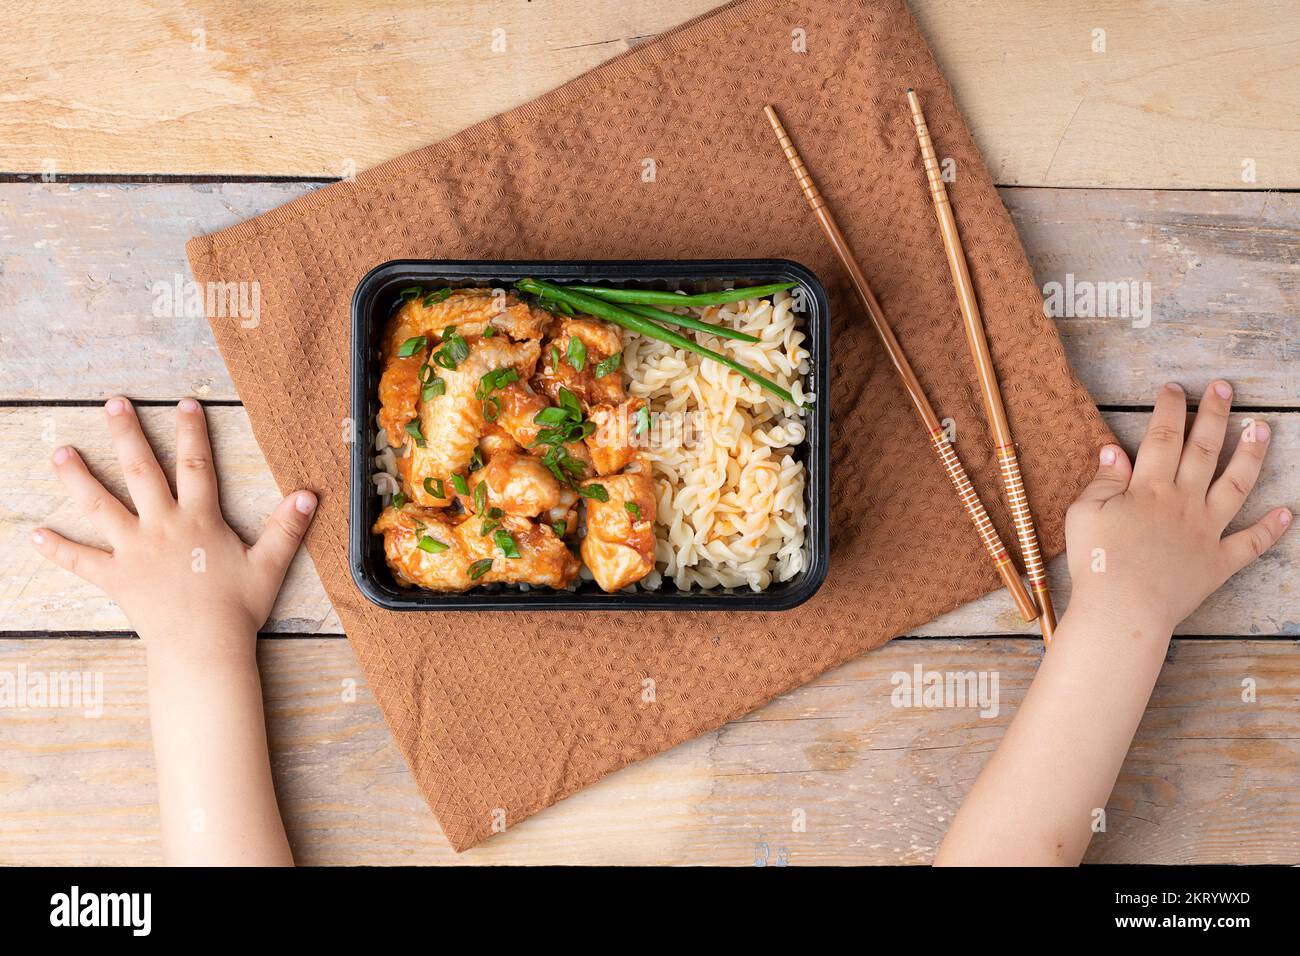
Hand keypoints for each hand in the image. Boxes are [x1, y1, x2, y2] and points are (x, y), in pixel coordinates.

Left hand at [29, 397, 316, 657]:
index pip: (196, 465)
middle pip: (141, 472)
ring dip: (79, 478)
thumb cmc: (238, 609)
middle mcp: (163, 526)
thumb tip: (309, 495)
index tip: (184, 403)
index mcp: (200, 520)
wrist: (204, 647)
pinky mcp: (116, 578)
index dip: (192, 432)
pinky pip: (82, 561)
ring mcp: (135, 551)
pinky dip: (58, 549)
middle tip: (113, 404)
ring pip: (101, 507)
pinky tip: (35, 534)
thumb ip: (287, 527)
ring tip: (60, 452)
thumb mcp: (270, 564)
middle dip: (127, 435)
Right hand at [1065, 380, 1289, 634]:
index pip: (1162, 436)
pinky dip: (1271, 528)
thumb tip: (1114, 451)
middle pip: (1203, 450)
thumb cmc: (1096, 562)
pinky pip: (1251, 543)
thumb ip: (1104, 481)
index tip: (1174, 388)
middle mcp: (1183, 502)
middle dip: (1214, 415)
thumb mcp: (1084, 514)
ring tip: (1261, 428)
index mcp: (1149, 488)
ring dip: (1251, 454)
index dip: (1169, 408)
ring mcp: (1206, 531)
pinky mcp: (1218, 563)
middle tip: (1224, 388)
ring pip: (1235, 485)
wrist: (1123, 610)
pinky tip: (1287, 511)